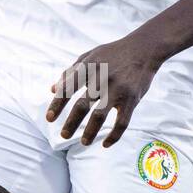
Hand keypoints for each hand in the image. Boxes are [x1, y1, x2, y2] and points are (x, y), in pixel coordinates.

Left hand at [46, 35, 160, 146]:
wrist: (143, 49)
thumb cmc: (112, 54)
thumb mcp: (89, 56)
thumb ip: (70, 72)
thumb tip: (52, 90)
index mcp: (88, 67)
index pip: (68, 88)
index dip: (57, 104)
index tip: (49, 118)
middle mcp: (101, 78)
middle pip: (82, 105)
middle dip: (71, 123)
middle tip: (64, 135)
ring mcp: (118, 89)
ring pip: (100, 116)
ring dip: (90, 132)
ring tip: (83, 142)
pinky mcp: (131, 99)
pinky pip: (122, 122)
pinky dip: (114, 136)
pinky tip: (105, 144)